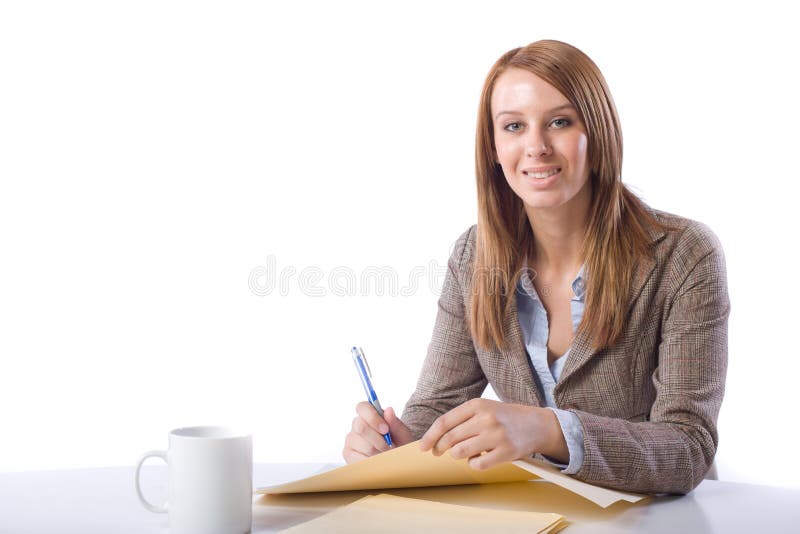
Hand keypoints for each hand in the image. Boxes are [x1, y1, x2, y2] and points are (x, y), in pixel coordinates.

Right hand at [343, 402, 414, 463]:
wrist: (398, 460)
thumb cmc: (400, 444)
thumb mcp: (402, 434)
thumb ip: (396, 423)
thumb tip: (389, 410)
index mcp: (369, 413)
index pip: (362, 407)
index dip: (373, 418)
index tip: (385, 429)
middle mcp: (357, 424)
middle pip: (361, 427)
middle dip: (379, 440)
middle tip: (390, 446)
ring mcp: (351, 439)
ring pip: (365, 446)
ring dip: (380, 453)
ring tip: (387, 454)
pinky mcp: (348, 454)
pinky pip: (360, 459)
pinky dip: (374, 462)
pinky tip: (378, 461)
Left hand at [419, 398, 567, 469]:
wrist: (536, 424)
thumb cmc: (504, 417)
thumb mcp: (483, 409)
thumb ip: (462, 420)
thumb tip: (435, 438)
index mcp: (477, 404)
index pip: (445, 422)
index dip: (430, 436)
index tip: (422, 447)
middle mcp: (486, 418)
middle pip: (450, 438)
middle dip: (439, 448)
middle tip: (438, 452)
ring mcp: (497, 435)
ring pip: (460, 452)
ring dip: (457, 456)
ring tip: (464, 452)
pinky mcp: (506, 452)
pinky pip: (478, 464)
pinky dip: (474, 464)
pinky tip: (480, 459)